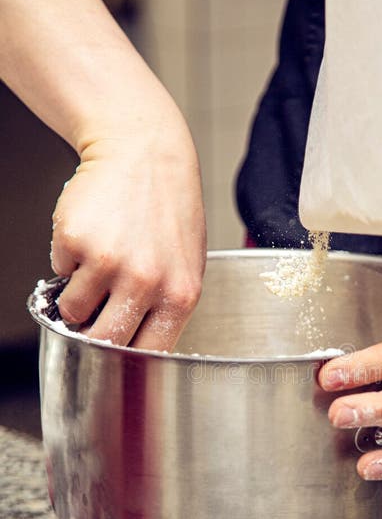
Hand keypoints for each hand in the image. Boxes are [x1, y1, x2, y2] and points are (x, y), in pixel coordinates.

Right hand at [51, 118, 205, 350]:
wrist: (145, 154)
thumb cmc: (168, 211)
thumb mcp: (185, 266)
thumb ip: (164, 309)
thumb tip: (134, 352)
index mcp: (180, 296)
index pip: (148, 355)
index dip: (127, 364)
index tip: (117, 364)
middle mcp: (146, 282)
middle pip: (104, 343)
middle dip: (93, 336)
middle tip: (94, 321)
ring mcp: (109, 262)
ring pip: (73, 310)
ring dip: (78, 295)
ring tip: (99, 264)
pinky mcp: (75, 240)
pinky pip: (59, 270)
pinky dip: (68, 259)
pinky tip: (92, 234)